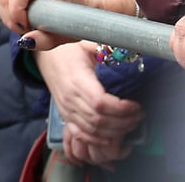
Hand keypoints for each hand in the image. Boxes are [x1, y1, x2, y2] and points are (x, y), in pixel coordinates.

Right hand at [0, 0, 98, 49]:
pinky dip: (8, 9)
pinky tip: (22, 17)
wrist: (85, 10)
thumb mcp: (65, 36)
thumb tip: (24, 41)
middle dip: (10, 16)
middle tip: (25, 29)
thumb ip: (44, 40)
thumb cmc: (77, 21)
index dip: (16, 12)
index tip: (26, 28)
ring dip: (8, 14)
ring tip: (25, 24)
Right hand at [37, 42, 142, 166]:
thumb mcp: (86, 44)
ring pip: (93, 130)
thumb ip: (106, 49)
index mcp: (77, 80)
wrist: (45, 56)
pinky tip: (112, 137)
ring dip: (115, 132)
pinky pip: (80, 134)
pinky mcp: (65, 115)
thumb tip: (127, 51)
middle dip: (124, 122)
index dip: (121, 109)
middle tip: (139, 115)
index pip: (101, 103)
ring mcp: (66, 109)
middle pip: (99, 120)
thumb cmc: (68, 49)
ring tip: (131, 123)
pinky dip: (97, 140)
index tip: (136, 105)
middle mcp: (70, 98)